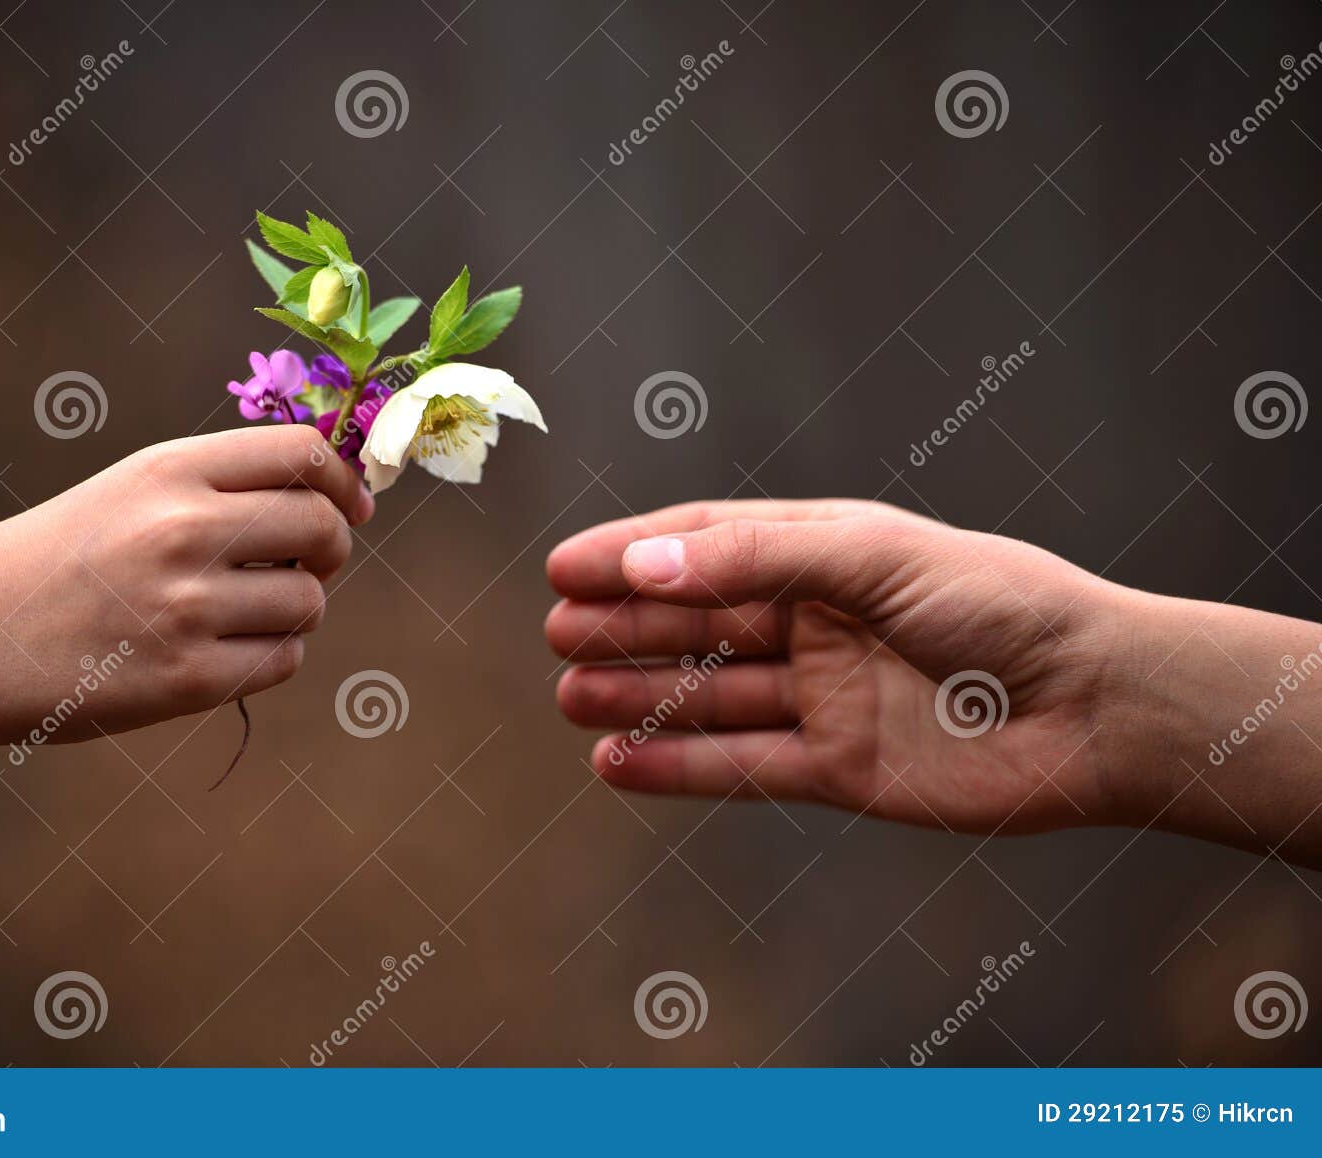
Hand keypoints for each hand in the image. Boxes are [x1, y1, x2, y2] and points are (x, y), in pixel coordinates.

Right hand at [0, 425, 371, 774]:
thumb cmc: (57, 559)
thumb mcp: (130, 490)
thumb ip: (221, 485)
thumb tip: (336, 499)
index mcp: (169, 471)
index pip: (303, 453)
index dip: (345, 479)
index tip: (353, 504)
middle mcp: (183, 530)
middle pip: (324, 525)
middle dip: (332, 547)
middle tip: (304, 563)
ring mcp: (186, 607)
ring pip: (311, 603)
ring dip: (295, 609)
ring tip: (241, 611)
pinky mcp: (185, 679)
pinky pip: (283, 661)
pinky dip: (270, 657)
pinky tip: (223, 650)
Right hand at [546, 499, 1321, 863]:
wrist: (1095, 708)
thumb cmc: (1002, 605)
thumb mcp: (874, 556)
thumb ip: (758, 559)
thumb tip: (645, 567)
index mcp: (827, 553)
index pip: (708, 546)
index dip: (633, 555)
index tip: (564, 567)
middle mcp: (819, 622)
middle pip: (699, 621)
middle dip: (626, 623)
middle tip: (556, 631)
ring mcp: (826, 695)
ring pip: (710, 694)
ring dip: (639, 695)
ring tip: (570, 695)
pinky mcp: (840, 767)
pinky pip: (741, 765)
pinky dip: (679, 767)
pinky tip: (618, 763)